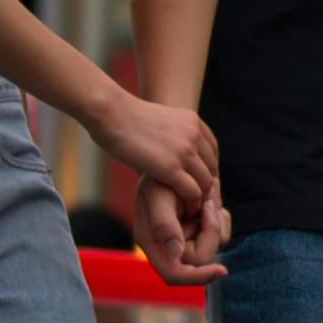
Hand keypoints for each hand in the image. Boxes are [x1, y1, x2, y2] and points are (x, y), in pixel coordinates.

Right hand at [93, 87, 220, 217]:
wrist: (110, 113)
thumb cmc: (123, 118)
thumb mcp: (159, 120)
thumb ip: (171, 134)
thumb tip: (167, 151)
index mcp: (193, 121)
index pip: (211, 152)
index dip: (205, 170)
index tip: (195, 182)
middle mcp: (194, 135)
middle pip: (211, 168)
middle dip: (204, 185)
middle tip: (192, 199)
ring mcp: (185, 151)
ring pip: (206, 182)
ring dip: (199, 197)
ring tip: (188, 207)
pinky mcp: (171, 168)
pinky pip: (192, 191)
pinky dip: (191, 203)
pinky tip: (182, 209)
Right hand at [124, 169, 229, 287]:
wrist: (168, 162)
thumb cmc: (157, 176)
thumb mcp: (158, 194)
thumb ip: (164, 224)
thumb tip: (176, 255)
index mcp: (152, 243)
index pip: (174, 275)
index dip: (197, 278)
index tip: (222, 269)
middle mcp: (168, 246)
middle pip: (201, 259)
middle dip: (210, 230)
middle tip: (207, 202)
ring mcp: (185, 240)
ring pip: (214, 245)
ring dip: (215, 219)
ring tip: (206, 196)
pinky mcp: (198, 231)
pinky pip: (220, 233)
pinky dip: (219, 216)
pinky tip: (209, 200)